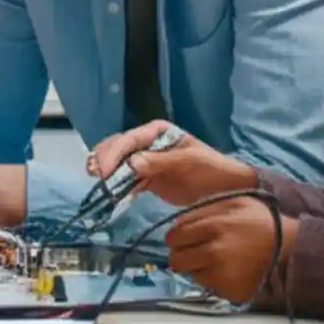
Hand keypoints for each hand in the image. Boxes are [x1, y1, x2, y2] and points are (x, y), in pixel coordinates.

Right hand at [89, 120, 256, 206]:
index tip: (104, 171)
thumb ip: (160, 162)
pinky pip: (126, 179)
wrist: (227, 190)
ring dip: (106, 171)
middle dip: (104, 159)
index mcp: (158, 132)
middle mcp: (148, 143)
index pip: (129, 139)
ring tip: (97, 181)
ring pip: (118, 162)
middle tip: (96, 176)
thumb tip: (131, 163)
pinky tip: (108, 192)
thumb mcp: (189, 163)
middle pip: (118, 147)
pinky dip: (116, 184)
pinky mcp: (147, 178)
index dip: (114, 153)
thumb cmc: (212, 171)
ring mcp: (146, 161)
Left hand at [166, 196, 297, 303]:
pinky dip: (214, 279)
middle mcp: (214, 253)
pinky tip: (228, 269)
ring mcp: (222, 275)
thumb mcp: (231, 202)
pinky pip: (209, 287)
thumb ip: (201, 210)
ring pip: (192, 274)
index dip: (177, 237)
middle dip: (182, 254)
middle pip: (176, 260)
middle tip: (195, 251)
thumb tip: (176, 222)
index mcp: (212, 227)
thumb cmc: (259, 220)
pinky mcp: (230, 291)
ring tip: (217, 259)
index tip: (185, 238)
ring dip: (199, 267)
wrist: (289, 246)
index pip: (173, 237)